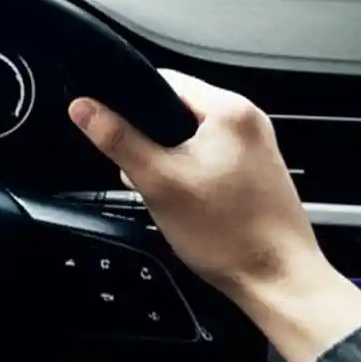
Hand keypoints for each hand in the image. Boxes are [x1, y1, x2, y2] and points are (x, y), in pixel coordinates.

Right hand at [69, 70, 360, 361]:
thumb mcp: (158, 182)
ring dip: (170, 158)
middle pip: (177, 109)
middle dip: (151, 139)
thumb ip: (118, 139)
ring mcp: (256, 145)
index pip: (164, 80)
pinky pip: (211, 156)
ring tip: (169, 192)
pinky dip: (191, 172)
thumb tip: (83, 107)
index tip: (115, 130)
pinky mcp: (257, 169)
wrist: (277, 281)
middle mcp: (248, 120)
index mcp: (229, 109)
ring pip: (192, 136)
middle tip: (146, 175)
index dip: (130, 102)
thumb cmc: (228, 234)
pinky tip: (188, 200)